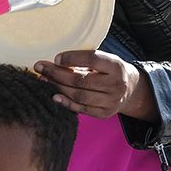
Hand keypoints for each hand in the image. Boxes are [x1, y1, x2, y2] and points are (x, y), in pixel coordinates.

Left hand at [34, 50, 156, 120]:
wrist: (129, 90)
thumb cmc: (110, 71)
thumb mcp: (105, 60)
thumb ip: (86, 60)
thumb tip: (55, 61)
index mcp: (116, 66)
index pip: (92, 59)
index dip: (72, 58)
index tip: (56, 58)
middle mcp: (116, 84)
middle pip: (81, 80)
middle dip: (57, 73)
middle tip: (40, 68)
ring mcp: (111, 101)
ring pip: (79, 95)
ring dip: (58, 87)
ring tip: (44, 80)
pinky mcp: (104, 113)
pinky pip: (82, 108)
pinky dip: (66, 103)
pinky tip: (54, 96)